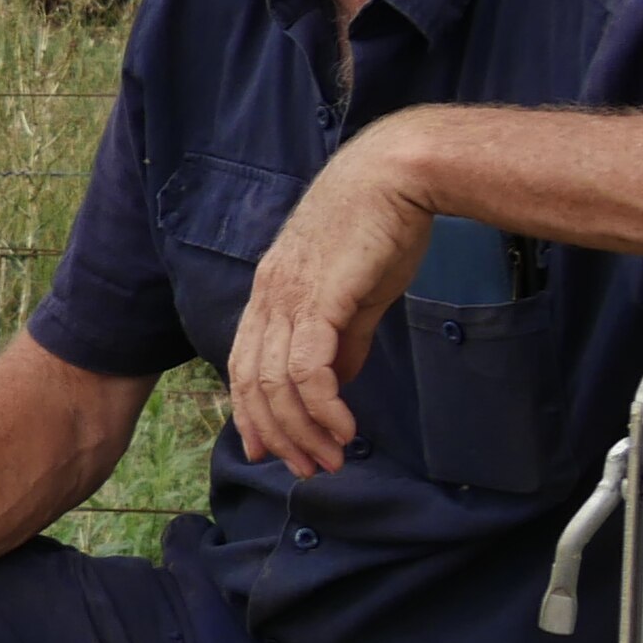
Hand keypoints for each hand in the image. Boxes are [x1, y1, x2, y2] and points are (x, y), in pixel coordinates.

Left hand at [229, 132, 433, 478]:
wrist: (398, 174)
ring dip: (303, 431)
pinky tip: (345, 428)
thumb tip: (338, 381)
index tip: (274, 451)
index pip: (244, 366)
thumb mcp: (356, 293)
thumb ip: (342, 339)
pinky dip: (322, 409)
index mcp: (270, 293)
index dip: (252, 413)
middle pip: (252, 384)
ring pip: (276, 384)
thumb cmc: (381, 227)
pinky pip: (308, 371)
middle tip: (309, 468)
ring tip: (331, 458)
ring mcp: (288, 297)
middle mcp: (268, 297)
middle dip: (278, 435)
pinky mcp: (319, 299)